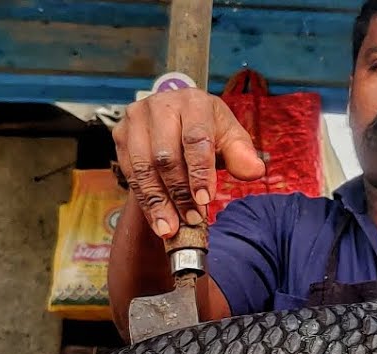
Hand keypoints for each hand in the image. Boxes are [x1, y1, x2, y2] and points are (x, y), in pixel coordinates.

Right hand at [111, 87, 265, 238]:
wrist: (177, 125)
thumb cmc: (208, 132)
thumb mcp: (230, 139)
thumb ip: (242, 155)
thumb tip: (255, 170)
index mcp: (193, 102)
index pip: (195, 139)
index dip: (200, 172)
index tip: (204, 200)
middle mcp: (160, 105)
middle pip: (166, 156)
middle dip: (179, 193)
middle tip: (192, 220)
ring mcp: (136, 119)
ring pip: (143, 167)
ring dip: (158, 202)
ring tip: (171, 228)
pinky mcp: (121, 135)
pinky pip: (130, 174)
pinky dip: (145, 201)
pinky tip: (158, 220)